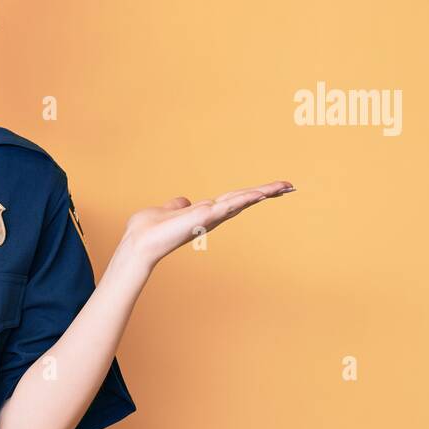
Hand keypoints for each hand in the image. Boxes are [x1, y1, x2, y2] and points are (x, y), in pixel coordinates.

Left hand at [117, 180, 294, 270]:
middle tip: (289, 186)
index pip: (233, 199)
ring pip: (241, 200)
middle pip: (243, 200)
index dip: (252, 193)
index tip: (272, 189)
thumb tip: (183, 202)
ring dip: (263, 192)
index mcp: (204, 212)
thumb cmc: (148, 230)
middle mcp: (211, 216)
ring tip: (284, 186)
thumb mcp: (165, 211)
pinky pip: (229, 205)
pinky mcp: (204, 217)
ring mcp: (209, 217)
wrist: (138, 243)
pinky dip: (245, 199)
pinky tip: (261, 193)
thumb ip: (177, 206)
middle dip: (266, 192)